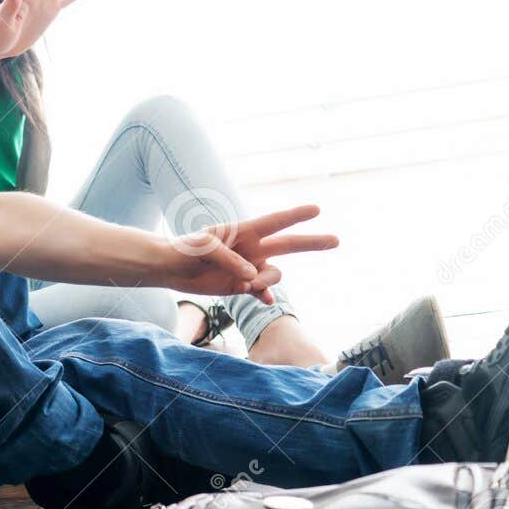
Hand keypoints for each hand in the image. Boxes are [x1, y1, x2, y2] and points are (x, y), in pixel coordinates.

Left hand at [162, 205, 337, 300]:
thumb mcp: (204, 248)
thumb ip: (230, 260)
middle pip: (288, 244)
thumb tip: (253, 277)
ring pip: (274, 275)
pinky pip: (262, 292)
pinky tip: (262, 299)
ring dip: (265, 281)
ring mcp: (249, 267)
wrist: (171, 269)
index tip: (317, 209)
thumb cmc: (185, 249)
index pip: (274, 222)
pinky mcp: (242, 285)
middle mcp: (252, 248)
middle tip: (337, 239)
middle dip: (312, 242)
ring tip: (245, 284)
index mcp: (243, 231)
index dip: (295, 215)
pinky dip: (264, 295)